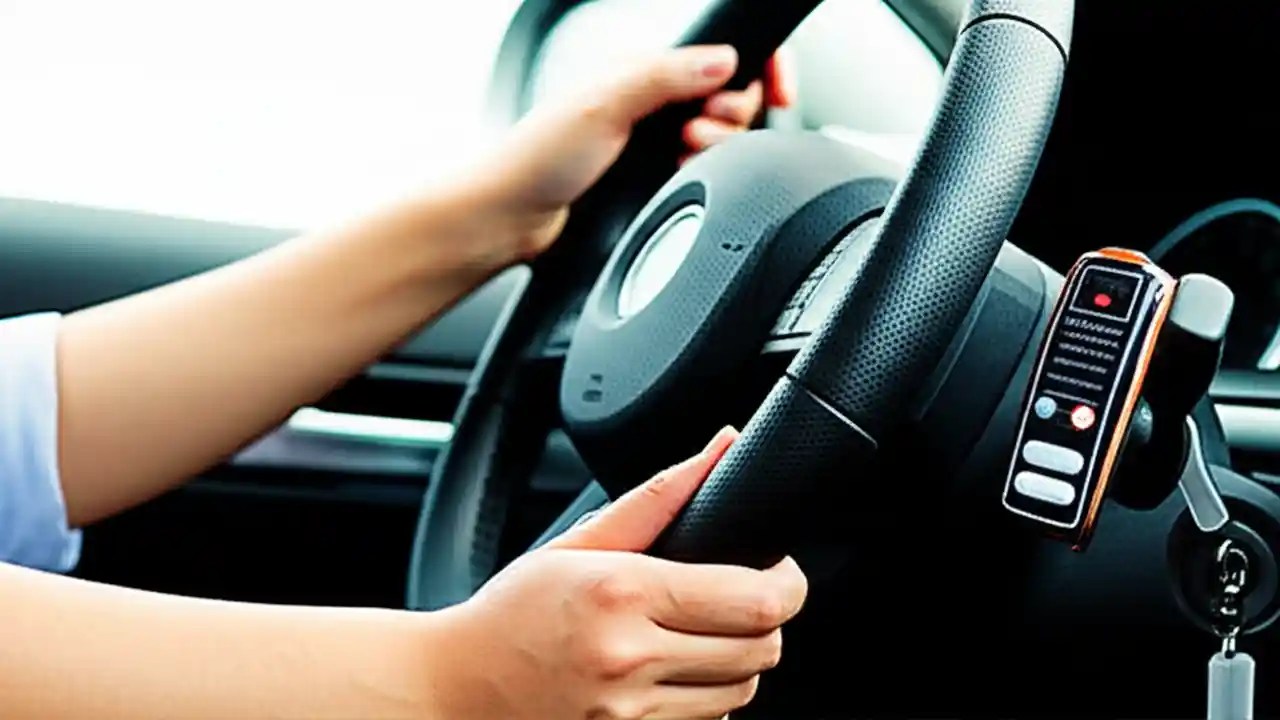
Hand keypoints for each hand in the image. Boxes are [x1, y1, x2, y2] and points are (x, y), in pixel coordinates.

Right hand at [426, 426, 808, 719]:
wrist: (455, 688)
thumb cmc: (512, 611)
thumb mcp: (581, 542)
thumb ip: (660, 496)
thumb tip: (721, 447)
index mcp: (623, 593)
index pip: (756, 600)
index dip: (789, 583)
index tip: (780, 571)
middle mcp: (629, 659)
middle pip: (762, 650)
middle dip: (768, 621)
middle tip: (743, 598)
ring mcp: (629, 714)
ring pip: (742, 693)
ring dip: (740, 663)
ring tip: (704, 636)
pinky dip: (706, 698)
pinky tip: (675, 672)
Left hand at [464, 45, 787, 264]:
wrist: (512, 217)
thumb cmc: (537, 156)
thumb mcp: (604, 105)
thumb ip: (665, 77)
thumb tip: (724, 61)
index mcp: (644, 67)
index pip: (723, 49)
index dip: (761, 64)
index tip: (778, 91)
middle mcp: (655, 97)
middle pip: (734, 96)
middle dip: (732, 115)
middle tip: (694, 135)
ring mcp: (657, 137)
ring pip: (724, 137)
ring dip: (718, 148)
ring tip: (681, 157)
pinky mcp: (656, 175)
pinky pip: (705, 171)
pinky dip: (704, 175)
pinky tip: (677, 180)